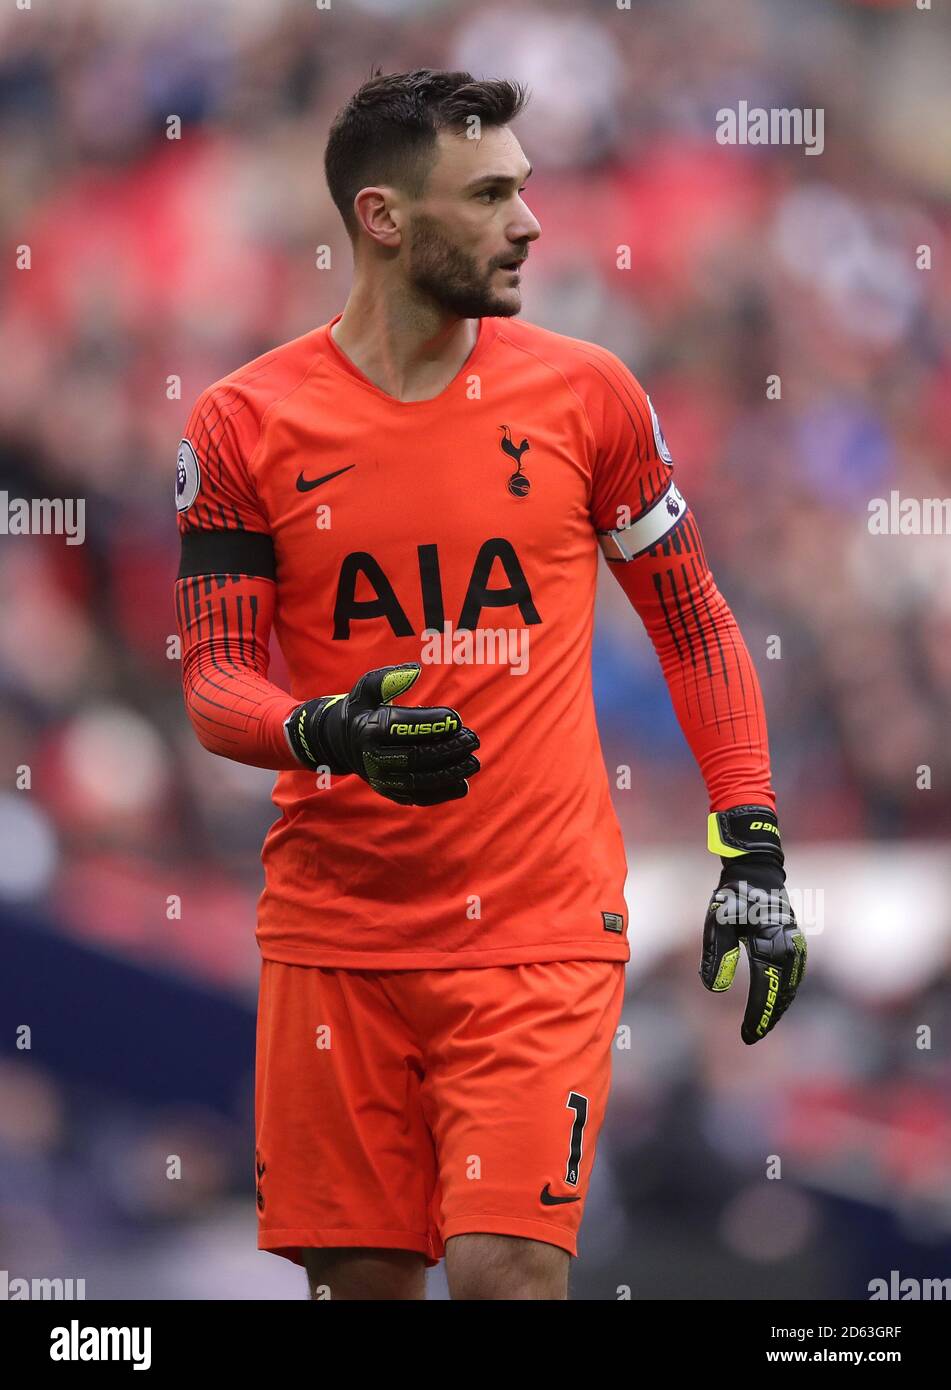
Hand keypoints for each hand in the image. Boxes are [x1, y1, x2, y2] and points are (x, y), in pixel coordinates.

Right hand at [284, 662, 479, 805]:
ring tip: (473, 762)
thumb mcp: (368, 688)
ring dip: (451, 773)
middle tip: (473, 740)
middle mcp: (373, 758)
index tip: (456, 719)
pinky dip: (442, 793)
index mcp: (369, 729)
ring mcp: (382, 779)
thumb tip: (415, 670)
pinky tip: (462, 783)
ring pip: (419, 781)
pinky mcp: (391, 793)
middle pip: (415, 757)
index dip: (432, 723)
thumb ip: (389, 678)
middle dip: (448, 749)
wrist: (342, 743)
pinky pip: (418, 797)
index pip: (403, 727)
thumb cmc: (363, 709)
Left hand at [699, 807, 806, 1043]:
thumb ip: (718, 956)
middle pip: (782, 993)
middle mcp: (789, 947)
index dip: (757, 1017)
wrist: (757, 871)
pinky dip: (784, 991)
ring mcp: (796, 945)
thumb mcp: (718, 923)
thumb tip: (716, 990)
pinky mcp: (795, 942)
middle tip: (751, 1036)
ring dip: (777, 1006)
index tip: (747, 1036)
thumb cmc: (734, 895)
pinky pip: (792, 975)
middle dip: (768, 1017)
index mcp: (770, 943)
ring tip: (761, 1023)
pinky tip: (773, 1001)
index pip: (766, 990)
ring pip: (790, 986)